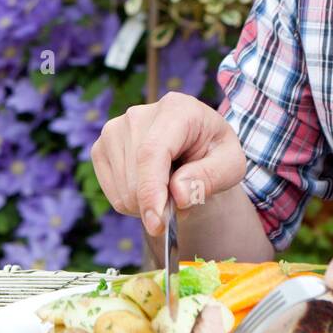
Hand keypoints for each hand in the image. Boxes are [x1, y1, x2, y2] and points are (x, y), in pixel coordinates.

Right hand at [90, 91, 246, 237]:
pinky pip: (113, 194)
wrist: (196, 144)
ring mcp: (114, 130)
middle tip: (184, 197)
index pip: (152, 151)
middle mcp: (138, 114)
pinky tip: (150, 186)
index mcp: (176, 109)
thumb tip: (178, 194)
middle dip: (159, 203)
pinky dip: (134, 203)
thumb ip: (210, 177)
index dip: (152, 189)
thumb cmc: (215, 153)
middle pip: (136, 176)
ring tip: (170, 186)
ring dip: (149, 205)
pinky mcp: (101, 147)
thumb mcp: (231, 165)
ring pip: (124, 190)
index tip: (157, 223)